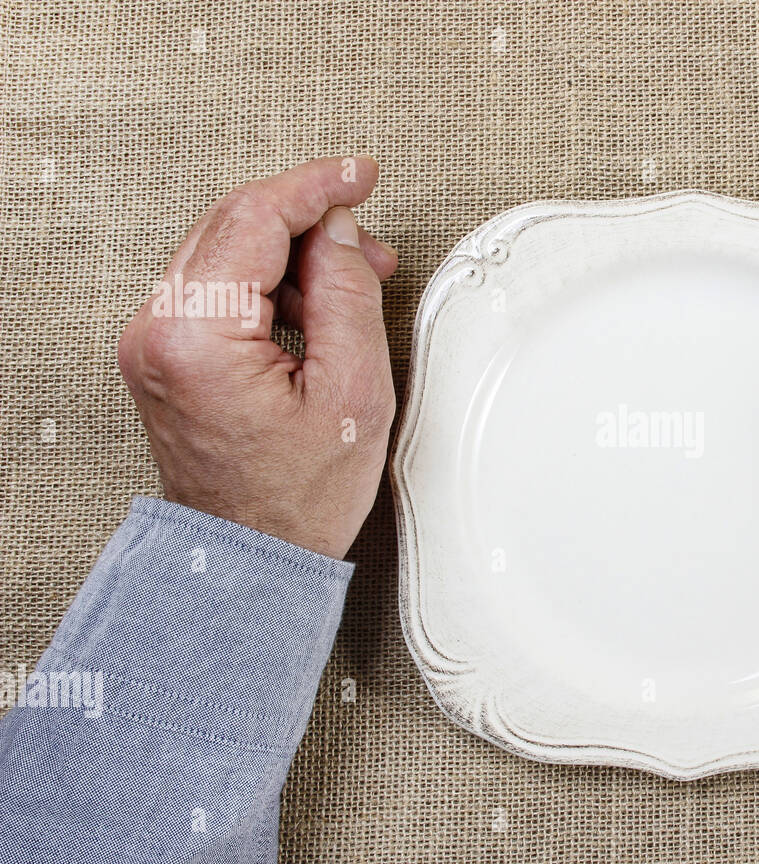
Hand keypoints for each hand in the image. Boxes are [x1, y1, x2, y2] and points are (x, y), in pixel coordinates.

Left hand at [118, 157, 398, 559]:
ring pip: (226, 252)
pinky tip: (312, 305)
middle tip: (367, 238)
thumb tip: (338, 232)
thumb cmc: (294, 501)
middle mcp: (158, 331)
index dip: (316, 186)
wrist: (250, 558)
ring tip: (350, 282)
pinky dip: (267, 283)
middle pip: (234, 226)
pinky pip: (217, 289)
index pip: (255, 218)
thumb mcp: (352, 390)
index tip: (356, 174)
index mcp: (196, 335)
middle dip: (308, 221)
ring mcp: (154, 343)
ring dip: (292, 254)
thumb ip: (346, 293)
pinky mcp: (165, 355)